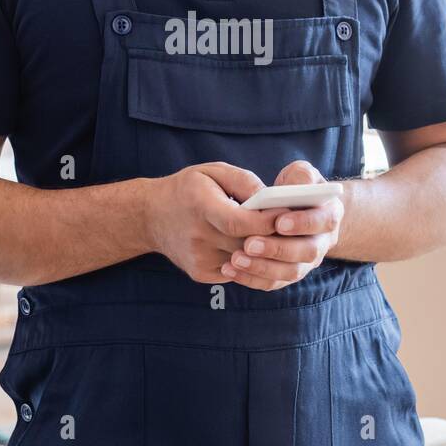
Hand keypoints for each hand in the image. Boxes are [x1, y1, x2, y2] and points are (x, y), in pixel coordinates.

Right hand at [145, 162, 289, 285]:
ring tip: (275, 236)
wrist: (152, 216)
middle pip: (247, 245)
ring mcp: (199, 260)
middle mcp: (198, 237)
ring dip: (263, 251)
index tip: (289, 215)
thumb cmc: (188, 189)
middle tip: (293, 228)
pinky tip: (251, 247)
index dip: (267, 221)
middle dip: (273, 238)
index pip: (240, 223)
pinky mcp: (201, 274)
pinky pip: (237, 271)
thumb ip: (244, 182)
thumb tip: (273, 200)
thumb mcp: (213, 172)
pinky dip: (248, 260)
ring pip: (245, 261)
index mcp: (201, 207)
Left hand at [220, 159, 344, 291]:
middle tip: (249, 243)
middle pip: (307, 252)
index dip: (303, 223)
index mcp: (330, 214)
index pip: (324, 221)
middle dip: (277, 249)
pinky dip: (251, 279)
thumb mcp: (301, 174)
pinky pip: (272, 283)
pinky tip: (230, 269)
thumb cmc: (296, 187)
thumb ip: (300, 177)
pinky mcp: (288, 274)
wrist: (296, 209)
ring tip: (235, 259)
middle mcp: (323, 242)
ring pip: (289, 272)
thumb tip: (292, 188)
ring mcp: (307, 262)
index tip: (278, 222)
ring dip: (262, 268)